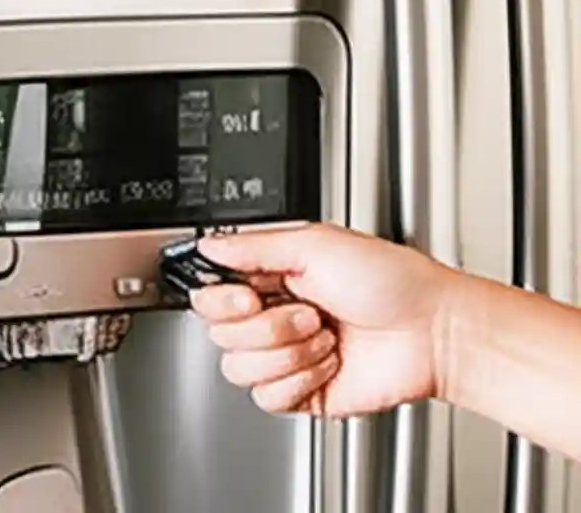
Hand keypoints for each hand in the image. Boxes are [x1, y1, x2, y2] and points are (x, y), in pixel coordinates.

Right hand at [190, 222, 460, 416]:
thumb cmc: (392, 281)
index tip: (249, 295)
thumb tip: (208, 244)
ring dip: (288, 353)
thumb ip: (252, 245)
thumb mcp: (315, 244)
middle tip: (308, 312)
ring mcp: (286, 357)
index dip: (221, 300)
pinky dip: (300, 379)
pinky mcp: (300, 392)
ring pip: (239, 369)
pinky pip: (266, 397)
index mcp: (270, 278)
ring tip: (325, 336)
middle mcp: (273, 317)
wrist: (432, 331)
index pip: (210, 295)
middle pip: (220, 335)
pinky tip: (329, 363)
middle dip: (268, 326)